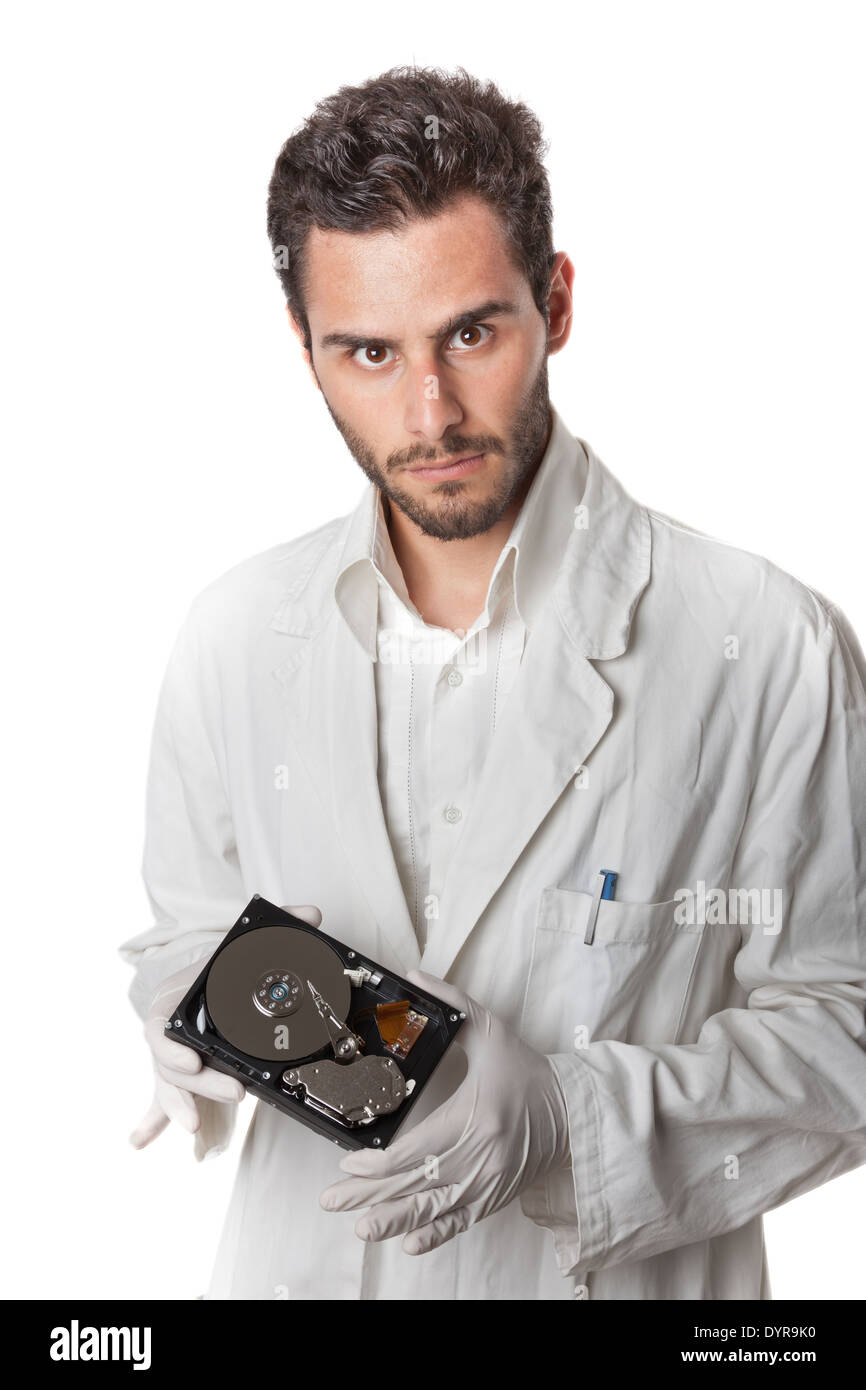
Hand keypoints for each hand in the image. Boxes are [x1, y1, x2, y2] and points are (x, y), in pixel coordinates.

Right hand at [129, 903, 322, 1148]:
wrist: (201, 977)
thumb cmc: (220, 966)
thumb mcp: (242, 944)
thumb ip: (277, 927)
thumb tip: (312, 914)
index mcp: (176, 998)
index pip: (161, 1026)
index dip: (170, 1047)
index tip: (191, 1062)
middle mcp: (168, 1031)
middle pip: (170, 1064)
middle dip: (199, 1085)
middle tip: (236, 1094)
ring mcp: (171, 1056)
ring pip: (167, 1086)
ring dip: (179, 1107)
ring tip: (194, 1125)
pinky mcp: (179, 1075)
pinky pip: (160, 1101)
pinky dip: (151, 1121)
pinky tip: (140, 1140)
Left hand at [319, 969, 571, 1253]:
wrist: (572, 1111)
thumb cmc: (528, 1071)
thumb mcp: (491, 1030)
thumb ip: (451, 1005)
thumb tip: (414, 977)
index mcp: (474, 1118)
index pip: (414, 1151)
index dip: (376, 1164)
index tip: (348, 1163)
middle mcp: (480, 1158)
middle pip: (414, 1185)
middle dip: (367, 1196)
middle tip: (331, 1200)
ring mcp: (488, 1184)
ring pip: (432, 1210)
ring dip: (392, 1221)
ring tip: (361, 1228)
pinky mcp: (495, 1198)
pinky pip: (460, 1224)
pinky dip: (434, 1235)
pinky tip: (409, 1243)